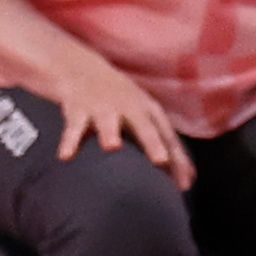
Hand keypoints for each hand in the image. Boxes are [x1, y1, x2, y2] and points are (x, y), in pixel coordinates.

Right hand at [40, 52, 193, 188]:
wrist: (83, 71)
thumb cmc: (121, 103)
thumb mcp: (145, 119)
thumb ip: (164, 149)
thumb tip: (189, 181)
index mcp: (149, 112)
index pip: (167, 137)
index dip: (178, 159)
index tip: (185, 184)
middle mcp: (130, 108)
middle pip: (144, 127)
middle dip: (153, 143)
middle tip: (162, 161)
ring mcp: (104, 108)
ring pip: (108, 122)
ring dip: (110, 133)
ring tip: (112, 147)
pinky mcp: (79, 109)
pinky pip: (74, 128)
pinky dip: (70, 141)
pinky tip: (66, 157)